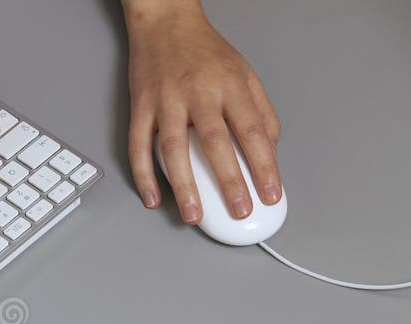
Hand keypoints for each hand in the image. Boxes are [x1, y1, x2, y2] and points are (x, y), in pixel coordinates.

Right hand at [123, 2, 281, 222]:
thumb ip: (260, 110)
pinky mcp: (140, 107)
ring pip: (175, 149)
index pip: (253, 131)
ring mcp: (166, 100)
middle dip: (230, 182)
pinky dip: (143, 175)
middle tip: (239, 210)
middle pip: (216, 143)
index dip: (265, 165)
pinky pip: (139, 146)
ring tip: (193, 215)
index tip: (271, 193)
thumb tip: (269, 148)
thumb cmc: (204, 50)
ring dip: (184, 186)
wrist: (165, 22)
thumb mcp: (244, 72)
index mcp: (229, 85)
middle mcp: (198, 92)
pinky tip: (153, 197)